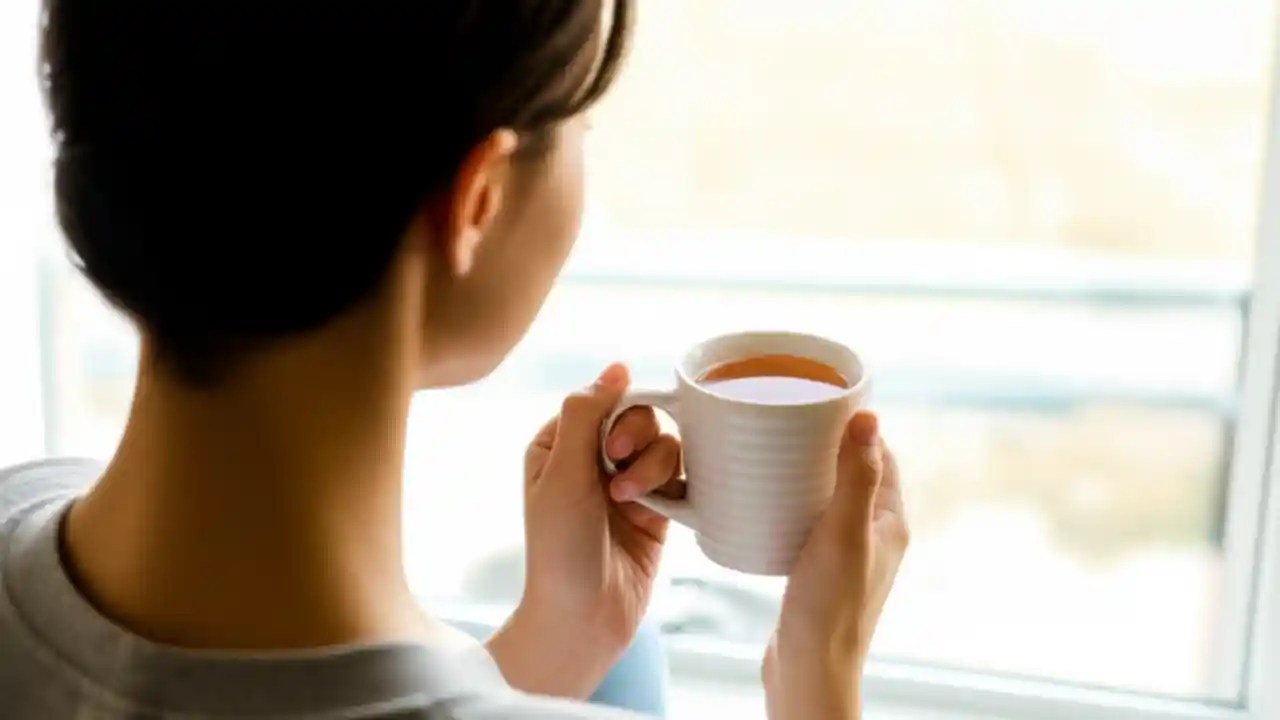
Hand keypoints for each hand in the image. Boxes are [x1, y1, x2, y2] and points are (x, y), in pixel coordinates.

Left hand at [486, 363, 682, 697]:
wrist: (583, 620)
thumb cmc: (559, 550)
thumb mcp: (562, 475)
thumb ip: (586, 415)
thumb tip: (617, 366)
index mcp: (560, 445)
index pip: (603, 400)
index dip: (618, 413)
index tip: (614, 446)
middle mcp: (593, 460)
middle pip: (640, 418)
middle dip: (639, 441)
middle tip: (621, 469)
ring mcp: (627, 486)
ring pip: (665, 446)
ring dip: (654, 469)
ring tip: (631, 503)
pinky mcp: (657, 512)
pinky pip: (681, 479)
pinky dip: (677, 489)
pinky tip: (664, 510)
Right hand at [764, 412, 907, 718]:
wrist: (808, 670)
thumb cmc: (830, 608)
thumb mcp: (843, 532)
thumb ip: (857, 476)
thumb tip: (869, 416)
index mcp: (891, 522)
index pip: (881, 455)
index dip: (857, 425)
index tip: (823, 399)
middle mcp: (873, 536)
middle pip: (852, 472)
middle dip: (824, 445)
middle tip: (788, 421)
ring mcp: (845, 554)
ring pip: (826, 497)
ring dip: (804, 474)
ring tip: (770, 452)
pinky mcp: (816, 570)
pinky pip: (805, 522)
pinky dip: (787, 504)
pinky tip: (760, 500)